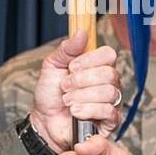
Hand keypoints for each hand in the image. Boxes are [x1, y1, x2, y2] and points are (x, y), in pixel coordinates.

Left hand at [28, 28, 120, 153]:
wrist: (44, 122)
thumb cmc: (50, 95)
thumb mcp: (52, 66)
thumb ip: (67, 49)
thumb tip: (81, 32)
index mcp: (98, 66)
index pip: (109, 54)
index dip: (90, 60)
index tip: (71, 67)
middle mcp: (109, 83)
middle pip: (110, 74)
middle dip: (82, 80)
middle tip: (65, 87)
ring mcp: (112, 102)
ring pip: (109, 92)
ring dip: (82, 96)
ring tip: (67, 101)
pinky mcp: (110, 121)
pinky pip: (109, 111)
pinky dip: (87, 110)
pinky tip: (75, 112)